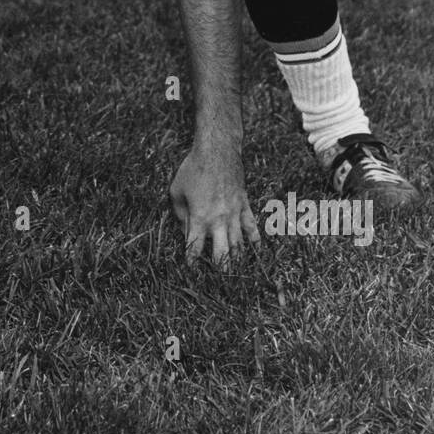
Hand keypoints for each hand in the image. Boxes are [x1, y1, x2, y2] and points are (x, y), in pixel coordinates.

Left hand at [170, 143, 259, 265]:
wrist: (217, 150)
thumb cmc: (192, 170)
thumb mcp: (176, 193)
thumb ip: (180, 216)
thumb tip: (184, 232)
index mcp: (200, 218)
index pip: (195, 248)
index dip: (192, 263)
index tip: (191, 272)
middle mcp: (219, 220)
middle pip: (222, 254)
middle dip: (220, 270)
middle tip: (219, 283)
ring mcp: (235, 213)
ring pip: (239, 244)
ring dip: (237, 260)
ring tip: (237, 275)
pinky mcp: (245, 205)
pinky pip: (252, 227)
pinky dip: (255, 240)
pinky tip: (257, 252)